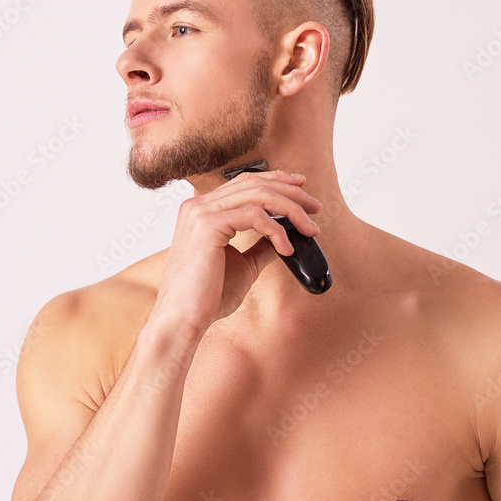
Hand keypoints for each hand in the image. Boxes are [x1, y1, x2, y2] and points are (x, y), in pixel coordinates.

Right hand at [151, 170, 321, 338]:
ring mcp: (200, 213)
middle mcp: (198, 206)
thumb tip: (283, 236)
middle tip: (316, 207)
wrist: (184, 321)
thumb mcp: (243, 265)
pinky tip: (286, 248)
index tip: (302, 187)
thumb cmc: (208, 297)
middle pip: (254, 183)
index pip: (244, 182)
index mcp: (202, 211)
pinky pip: (254, 216)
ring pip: (258, 195)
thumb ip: (260, 246)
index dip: (276, 180)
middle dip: (291, 193)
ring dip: (291, 209)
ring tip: (310, 228)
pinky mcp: (207, 225)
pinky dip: (277, 230)